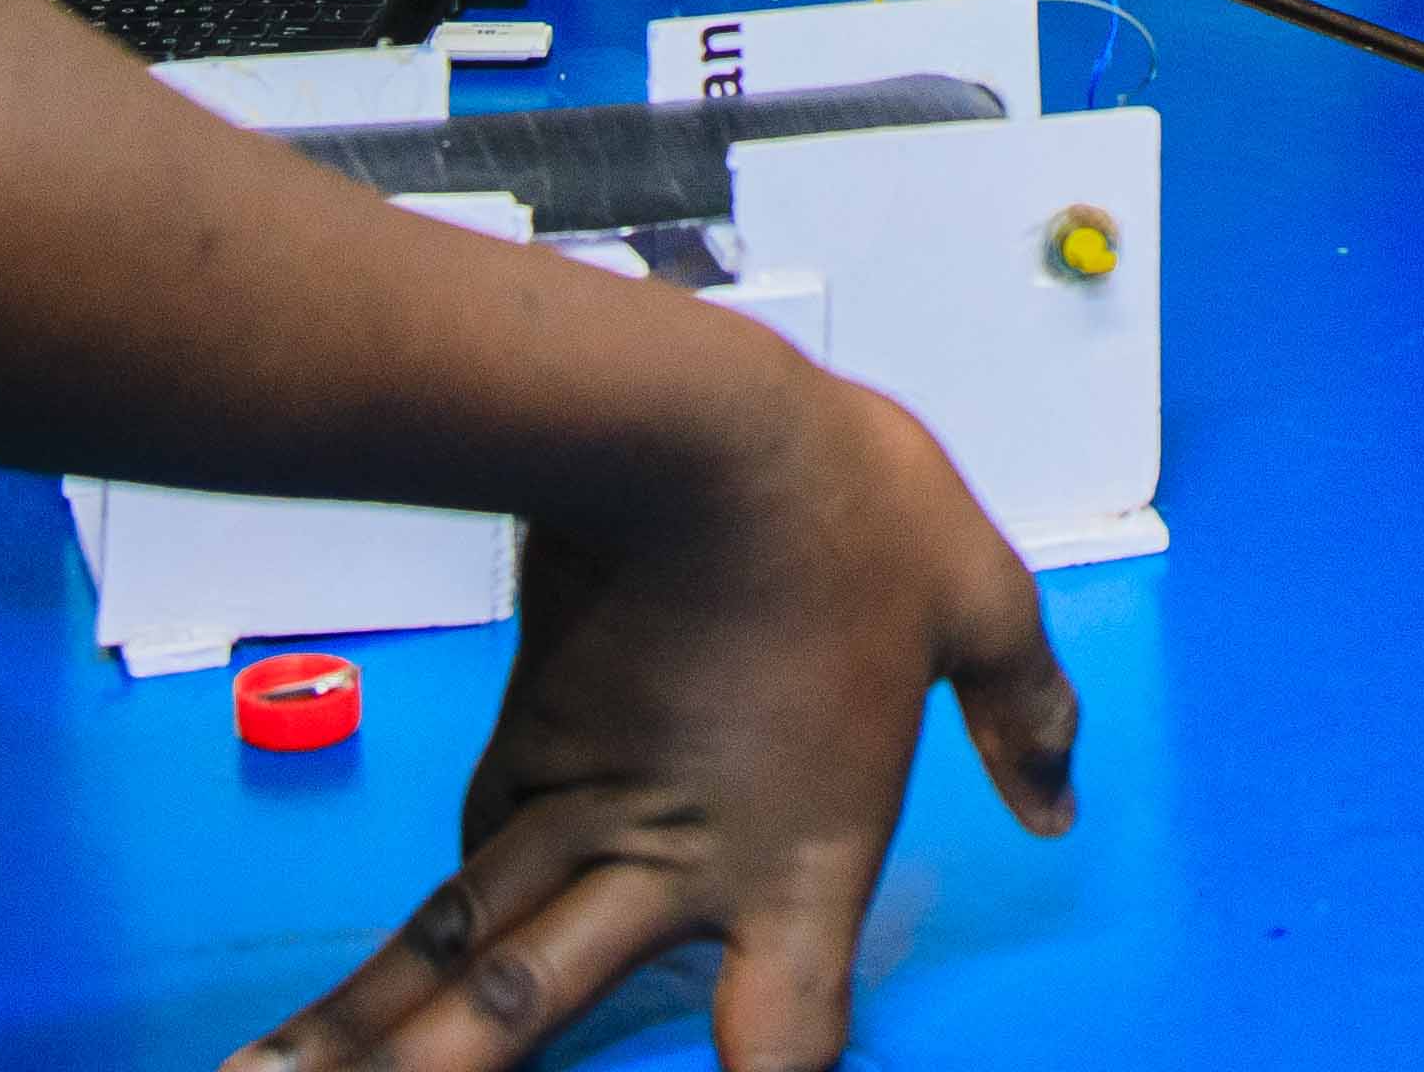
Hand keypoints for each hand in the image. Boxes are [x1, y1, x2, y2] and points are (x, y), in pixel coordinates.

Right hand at [235, 360, 1080, 1071]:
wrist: (697, 416)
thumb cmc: (842, 506)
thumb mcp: (975, 598)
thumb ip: (1024, 706)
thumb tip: (1059, 791)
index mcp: (797, 859)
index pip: (784, 1047)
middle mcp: (669, 861)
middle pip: (525, 1022)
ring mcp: (579, 806)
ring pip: (457, 958)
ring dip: (364, 1038)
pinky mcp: (528, 743)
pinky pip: (472, 873)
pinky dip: (416, 948)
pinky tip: (375, 992)